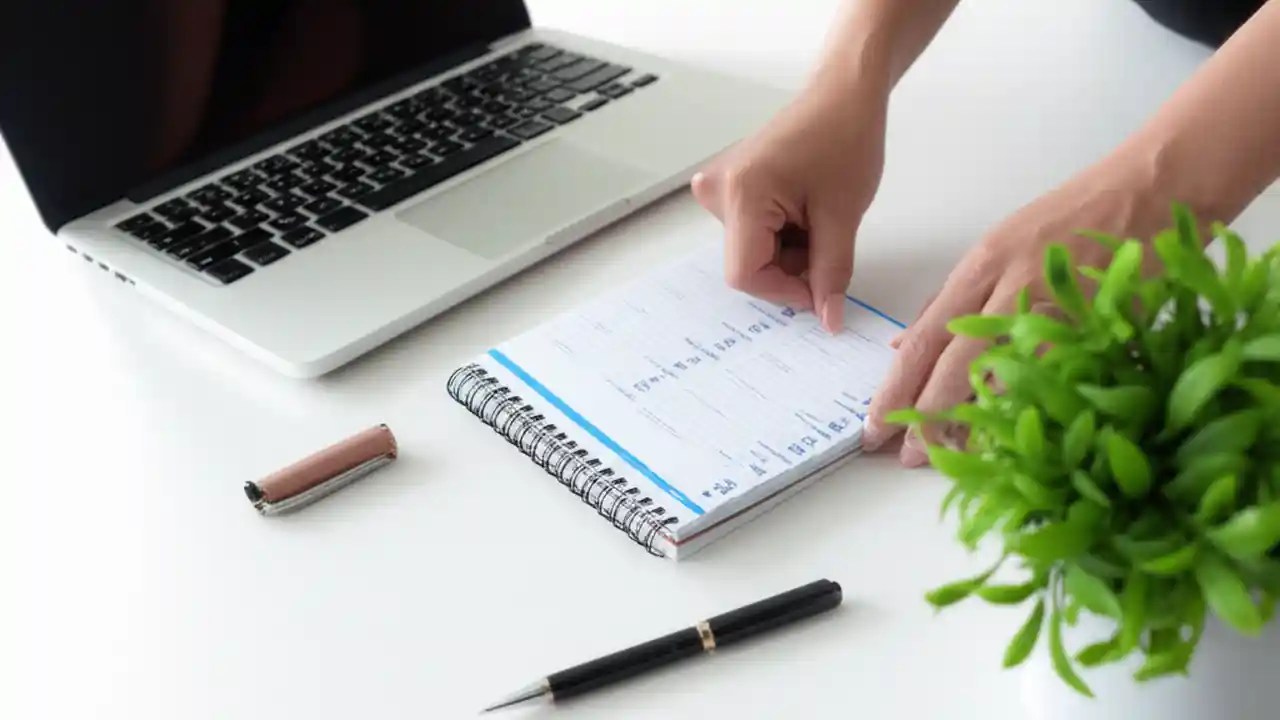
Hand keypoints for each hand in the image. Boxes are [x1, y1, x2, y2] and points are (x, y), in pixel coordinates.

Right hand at [691, 76, 888, 330]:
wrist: (843, 93)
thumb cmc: (844, 138)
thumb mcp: (843, 215)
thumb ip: (831, 273)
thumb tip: (828, 319)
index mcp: (741, 195)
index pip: (746, 274)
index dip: (785, 292)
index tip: (821, 289)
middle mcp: (718, 192)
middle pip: (749, 263)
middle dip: (792, 267)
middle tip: (829, 239)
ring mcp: (722, 188)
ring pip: (754, 250)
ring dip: (791, 250)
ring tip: (821, 217)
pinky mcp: (733, 187)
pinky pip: (754, 232)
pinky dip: (785, 234)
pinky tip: (807, 209)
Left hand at [863, 154, 1179, 464]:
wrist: (1151, 190)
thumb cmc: (1072, 220)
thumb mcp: (999, 245)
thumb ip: (952, 298)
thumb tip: (903, 345)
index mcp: (980, 267)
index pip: (924, 338)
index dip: (896, 386)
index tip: (874, 423)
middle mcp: (1009, 289)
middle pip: (953, 365)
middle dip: (924, 416)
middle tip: (904, 454)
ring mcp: (1056, 310)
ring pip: (1002, 378)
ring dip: (971, 422)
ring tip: (948, 456)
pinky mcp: (1097, 327)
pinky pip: (1055, 379)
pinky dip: (1029, 410)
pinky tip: (1011, 439)